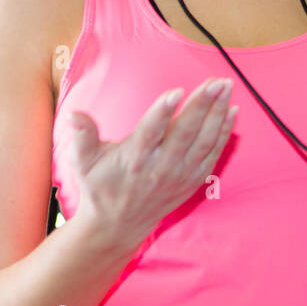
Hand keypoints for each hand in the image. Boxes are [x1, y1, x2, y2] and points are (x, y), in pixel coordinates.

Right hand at [69, 76, 237, 249]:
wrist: (119, 224)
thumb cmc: (101, 186)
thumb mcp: (85, 163)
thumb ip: (83, 137)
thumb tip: (74, 115)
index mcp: (134, 159)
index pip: (150, 132)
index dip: (162, 112)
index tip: (175, 91)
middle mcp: (161, 167)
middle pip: (186, 132)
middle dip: (202, 104)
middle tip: (216, 81)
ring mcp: (181, 174)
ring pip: (204, 140)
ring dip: (218, 112)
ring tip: (226, 87)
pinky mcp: (194, 179)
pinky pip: (214, 152)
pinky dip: (224, 132)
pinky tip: (232, 110)